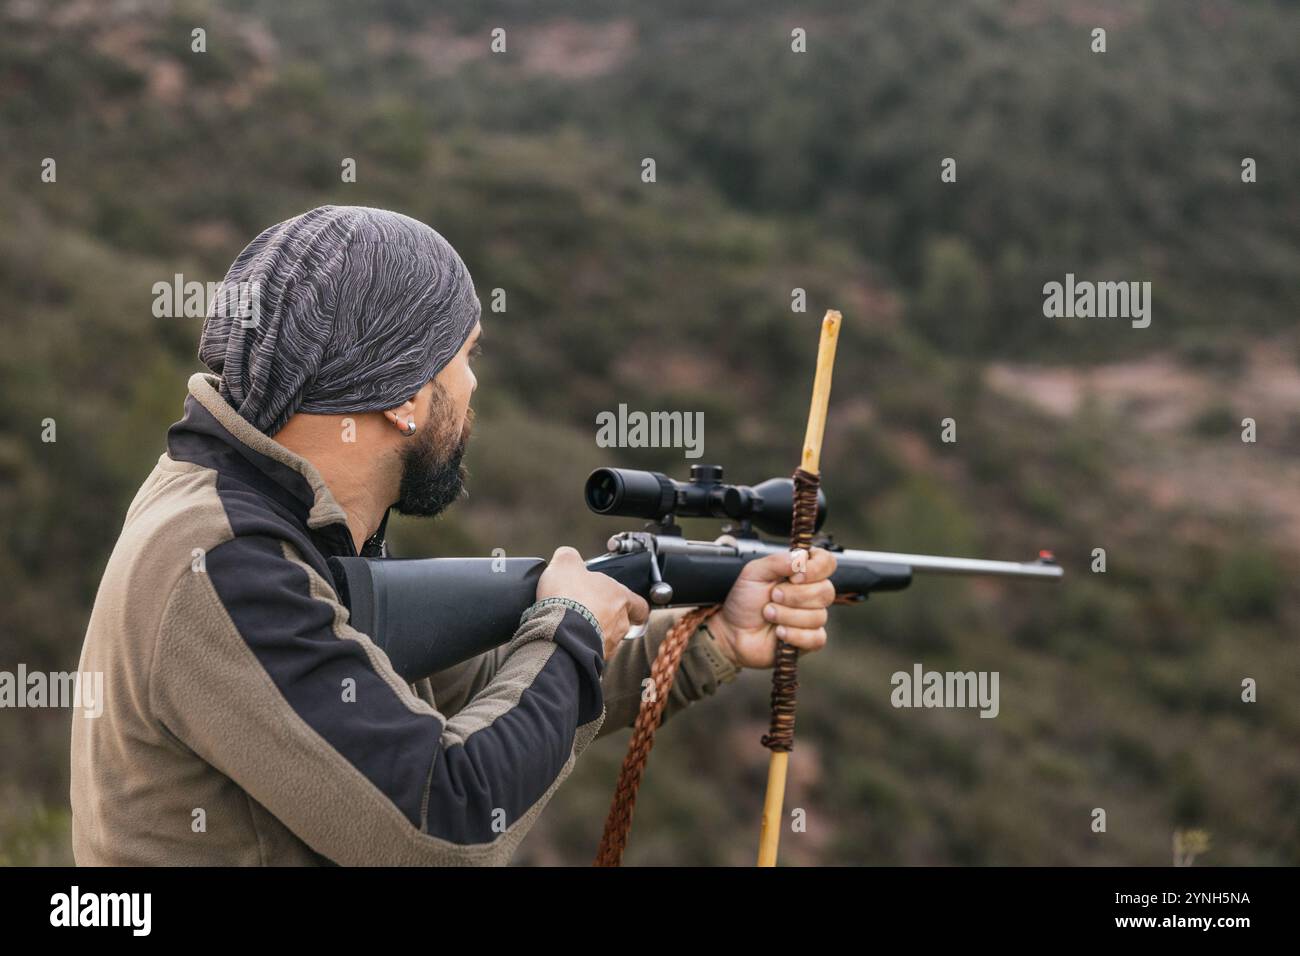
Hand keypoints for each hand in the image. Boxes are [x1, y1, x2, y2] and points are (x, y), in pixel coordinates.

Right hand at [536, 547, 649, 658]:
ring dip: (592, 633)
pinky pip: (590, 651)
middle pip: (620, 622)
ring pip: (606, 639)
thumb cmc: (568, 597)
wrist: (557, 632)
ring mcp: (608, 644)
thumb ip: (570, 557)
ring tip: (572, 626)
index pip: (639, 604)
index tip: (626, 604)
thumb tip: (568, 557)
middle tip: (587, 612)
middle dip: (605, 617)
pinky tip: (565, 639)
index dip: (633, 604)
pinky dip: (580, 646)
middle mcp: (619, 623)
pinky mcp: (593, 659)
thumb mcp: (565, 563)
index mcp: (620, 597)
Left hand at [708, 544, 837, 669]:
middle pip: (826, 591)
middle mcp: (810, 593)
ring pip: (819, 615)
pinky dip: (795, 635)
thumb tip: (802, 557)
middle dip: (795, 596)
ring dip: (788, 615)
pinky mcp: (810, 639)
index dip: (816, 569)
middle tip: (773, 597)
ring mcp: (812, 617)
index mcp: (800, 573)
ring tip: (769, 614)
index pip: (827, 562)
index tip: (795, 576)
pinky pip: (816, 637)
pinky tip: (779, 633)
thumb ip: (777, 561)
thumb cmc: (744, 601)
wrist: (733, 632)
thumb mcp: (753, 573)